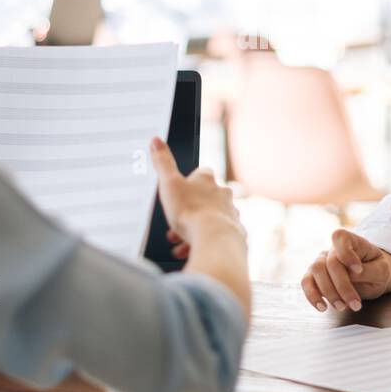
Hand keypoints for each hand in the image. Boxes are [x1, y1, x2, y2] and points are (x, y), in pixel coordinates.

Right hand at [150, 137, 243, 257]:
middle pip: (202, 199)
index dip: (185, 185)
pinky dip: (202, 243)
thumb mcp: (169, 184)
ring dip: (192, 230)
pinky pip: (215, 237)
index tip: (175, 195)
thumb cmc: (191, 211)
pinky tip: (189, 251)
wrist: (214, 240)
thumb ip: (162, 162)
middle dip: (186, 212)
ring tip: (178, 241)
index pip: (198, 174)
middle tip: (174, 223)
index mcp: (207, 180)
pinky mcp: (234, 232)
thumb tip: (156, 140)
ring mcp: (230, 213)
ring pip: (208, 220)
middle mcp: (222, 194)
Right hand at [301, 229, 390, 312]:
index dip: (346, 253)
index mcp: (351, 242)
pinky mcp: (314, 276)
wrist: (372, 279)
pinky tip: (323, 307)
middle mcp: (333, 250)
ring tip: (342, 307)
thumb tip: (351, 275)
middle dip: (343, 286)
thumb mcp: (382, 271)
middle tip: (355, 304)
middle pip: (331, 262)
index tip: (358, 269)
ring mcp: (321, 262)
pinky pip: (306, 282)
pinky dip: (312, 295)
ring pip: (316, 271)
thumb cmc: (376, 270)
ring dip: (329, 292)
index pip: (340, 237)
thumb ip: (369, 271)